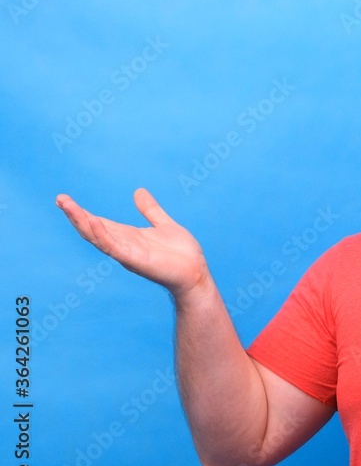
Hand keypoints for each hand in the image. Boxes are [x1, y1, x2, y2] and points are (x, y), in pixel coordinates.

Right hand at [56, 189, 209, 297]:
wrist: (196, 273)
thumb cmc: (182, 254)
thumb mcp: (163, 225)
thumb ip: (150, 210)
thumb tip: (139, 191)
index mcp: (128, 237)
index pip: (99, 223)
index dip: (82, 213)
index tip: (65, 199)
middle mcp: (123, 245)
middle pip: (93, 229)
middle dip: (76, 215)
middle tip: (60, 199)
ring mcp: (128, 254)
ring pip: (99, 237)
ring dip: (83, 222)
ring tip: (68, 206)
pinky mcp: (136, 261)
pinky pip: (115, 248)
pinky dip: (103, 235)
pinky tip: (93, 222)